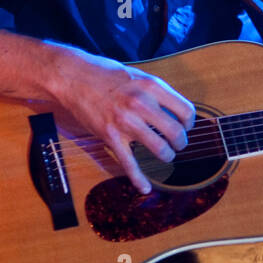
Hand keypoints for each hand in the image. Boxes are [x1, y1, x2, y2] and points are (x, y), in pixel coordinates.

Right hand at [47, 48, 195, 193]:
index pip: (186, 110)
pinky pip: (129, 163)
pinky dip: (138, 179)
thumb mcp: (139, 76)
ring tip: (166, 154)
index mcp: (152, 86)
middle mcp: (141, 104)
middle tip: (178, 144)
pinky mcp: (110, 136)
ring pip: (159, 149)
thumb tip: (176, 111)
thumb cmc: (107, 75)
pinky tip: (145, 187)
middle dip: (180, 142)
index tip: (186, 126)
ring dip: (167, 155)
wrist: (74, 77)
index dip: (189, 122)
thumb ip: (157, 93)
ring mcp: (125, 122)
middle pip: (176, 132)